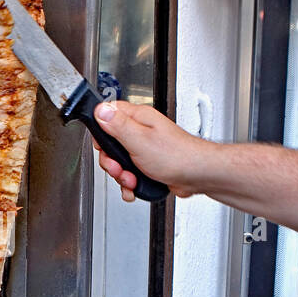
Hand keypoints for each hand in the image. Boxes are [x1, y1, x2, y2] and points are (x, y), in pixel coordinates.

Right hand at [92, 100, 209, 201]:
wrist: (197, 176)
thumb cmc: (177, 156)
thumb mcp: (139, 138)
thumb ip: (117, 124)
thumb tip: (100, 109)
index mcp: (139, 118)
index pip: (109, 114)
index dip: (101, 132)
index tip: (105, 146)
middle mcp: (142, 130)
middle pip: (111, 142)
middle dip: (112, 160)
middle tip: (119, 167)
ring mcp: (145, 147)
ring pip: (120, 160)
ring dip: (121, 175)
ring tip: (131, 179)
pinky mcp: (149, 163)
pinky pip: (131, 172)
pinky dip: (129, 183)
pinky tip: (134, 187)